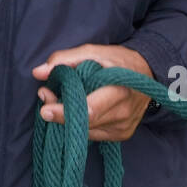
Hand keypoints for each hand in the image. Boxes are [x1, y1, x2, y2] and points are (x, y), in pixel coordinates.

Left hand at [32, 44, 152, 141]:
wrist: (148, 74)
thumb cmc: (119, 61)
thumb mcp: (94, 52)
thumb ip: (65, 59)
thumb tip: (38, 72)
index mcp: (119, 90)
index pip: (89, 110)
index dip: (64, 112)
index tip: (45, 108)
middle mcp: (123, 113)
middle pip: (84, 123)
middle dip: (60, 112)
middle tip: (45, 98)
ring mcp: (123, 128)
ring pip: (85, 130)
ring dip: (68, 117)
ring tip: (61, 99)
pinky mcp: (121, 135)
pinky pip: (92, 134)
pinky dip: (80, 123)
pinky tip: (77, 109)